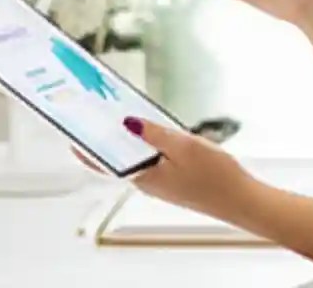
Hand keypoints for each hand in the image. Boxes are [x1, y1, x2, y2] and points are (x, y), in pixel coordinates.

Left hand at [74, 117, 257, 221]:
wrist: (241, 200)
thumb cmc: (215, 176)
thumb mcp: (183, 146)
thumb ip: (154, 133)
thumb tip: (127, 122)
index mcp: (144, 177)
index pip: (104, 163)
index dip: (85, 148)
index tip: (71, 130)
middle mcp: (147, 182)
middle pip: (118, 158)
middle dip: (107, 136)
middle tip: (96, 111)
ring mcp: (160, 182)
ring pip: (136, 158)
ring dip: (127, 139)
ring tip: (120, 113)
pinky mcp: (173, 181)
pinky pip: (152, 160)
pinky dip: (146, 144)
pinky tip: (152, 128)